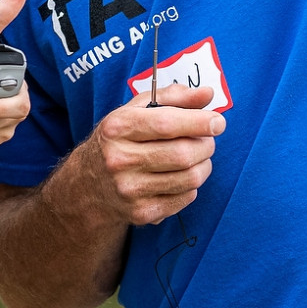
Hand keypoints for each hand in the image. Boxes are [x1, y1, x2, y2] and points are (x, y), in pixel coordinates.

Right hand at [82, 81, 223, 225]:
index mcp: (118, 128)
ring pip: (189, 178)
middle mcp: (120, 160)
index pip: (166, 124)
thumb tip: (207, 94)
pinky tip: (181, 176)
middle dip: (206, 145)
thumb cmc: (119, 140)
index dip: (198, 122)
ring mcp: (130, 190)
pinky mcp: (141, 213)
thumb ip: (172, 97)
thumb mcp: (135, 110)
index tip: (218, 122)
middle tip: (207, 140)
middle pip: (182, 154)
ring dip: (204, 165)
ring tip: (197, 157)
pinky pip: (186, 198)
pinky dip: (192, 185)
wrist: (88, 185)